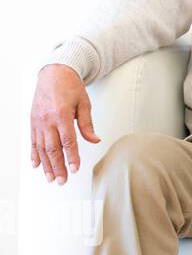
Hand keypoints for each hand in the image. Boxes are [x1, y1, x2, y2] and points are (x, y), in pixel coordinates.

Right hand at [31, 64, 100, 184]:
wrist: (53, 73)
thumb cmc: (70, 87)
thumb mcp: (84, 103)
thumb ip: (87, 124)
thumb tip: (95, 140)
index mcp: (61, 115)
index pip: (68, 141)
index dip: (71, 157)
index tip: (75, 169)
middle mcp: (47, 120)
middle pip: (52, 148)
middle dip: (57, 166)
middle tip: (62, 181)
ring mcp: (38, 122)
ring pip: (41, 148)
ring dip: (46, 165)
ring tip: (50, 178)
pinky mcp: (33, 122)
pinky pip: (33, 141)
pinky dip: (34, 154)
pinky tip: (36, 165)